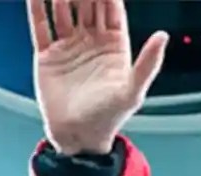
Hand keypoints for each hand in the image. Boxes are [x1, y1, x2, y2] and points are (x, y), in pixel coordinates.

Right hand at [28, 0, 168, 154]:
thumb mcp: (133, 91)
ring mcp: (69, 46)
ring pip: (63, 10)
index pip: (111, 8)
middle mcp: (91, 41)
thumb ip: (148, 63)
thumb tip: (163, 35)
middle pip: (87, 4)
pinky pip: (41, 26)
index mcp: (114, 46)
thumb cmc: (108, 118)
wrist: (77, 137)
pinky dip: (37, 8)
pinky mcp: (47, 55)